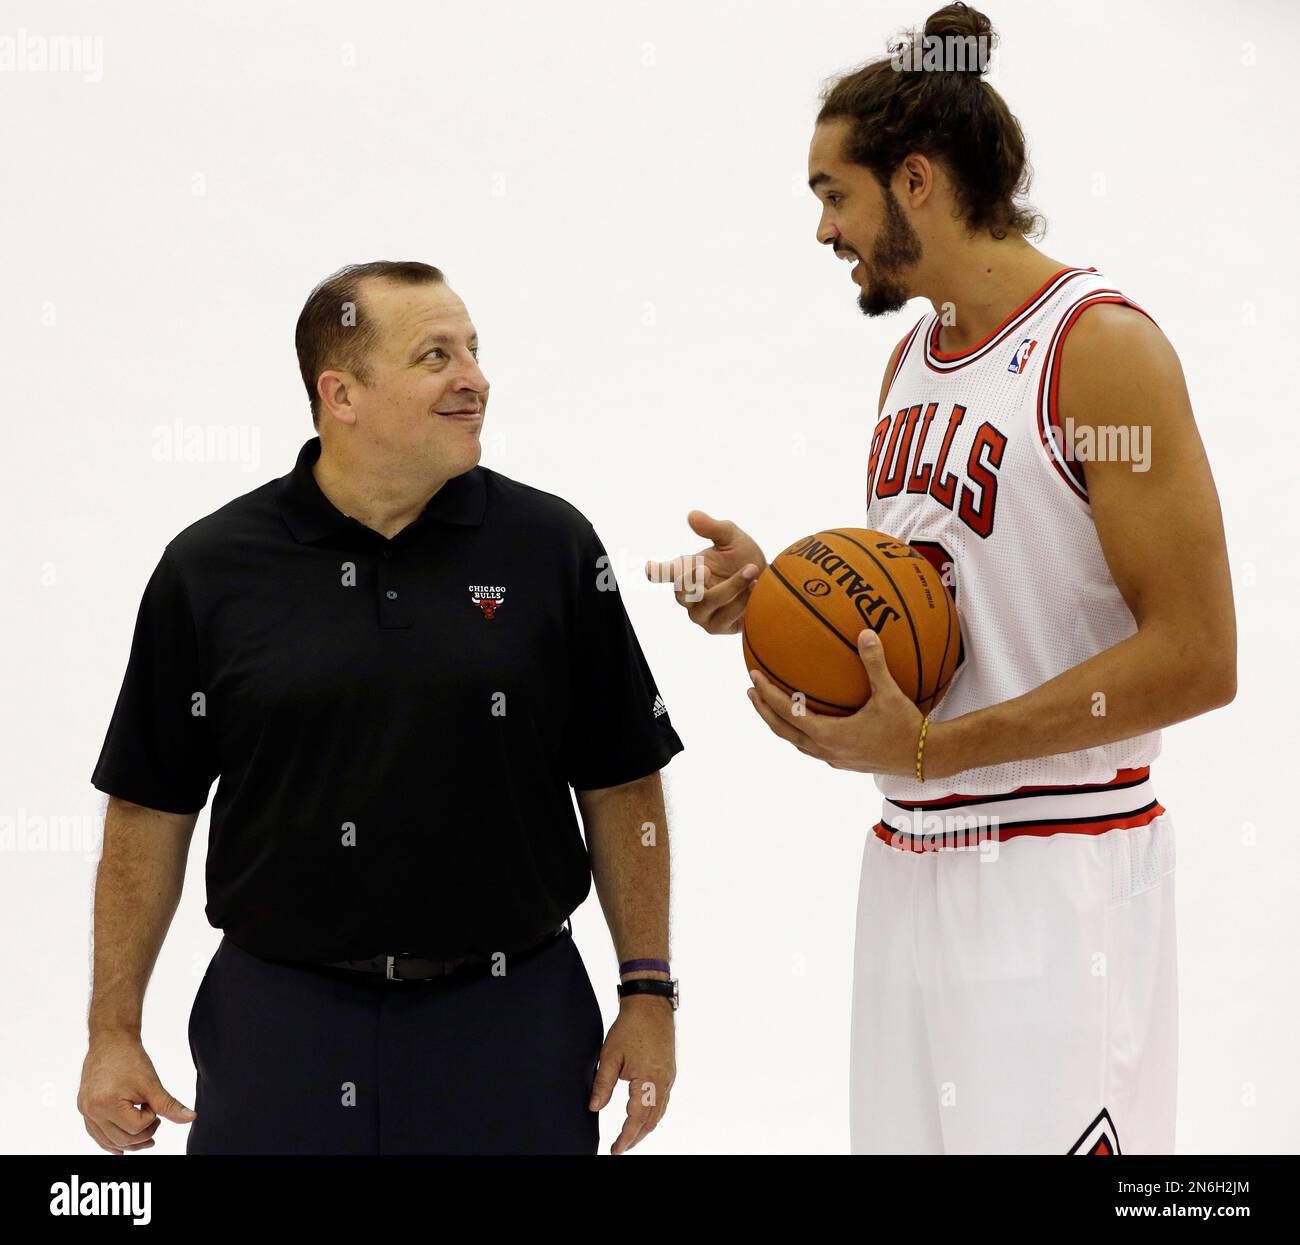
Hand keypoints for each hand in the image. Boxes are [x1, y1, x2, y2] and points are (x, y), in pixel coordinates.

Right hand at [77, 1031, 195, 1153]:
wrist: (111, 1041)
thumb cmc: (130, 1059)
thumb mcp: (152, 1083)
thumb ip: (169, 1105)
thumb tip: (190, 1118)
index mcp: (107, 1104)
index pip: (136, 1127)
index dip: (151, 1118)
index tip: (153, 1103)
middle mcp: (92, 1111)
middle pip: (122, 1139)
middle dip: (143, 1135)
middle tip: (155, 1121)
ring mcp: (86, 1111)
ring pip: (108, 1141)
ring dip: (128, 1143)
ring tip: (147, 1137)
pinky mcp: (84, 1109)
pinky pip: (96, 1134)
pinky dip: (110, 1140)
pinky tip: (122, 1147)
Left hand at [588, 995, 675, 1154]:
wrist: (650, 1004)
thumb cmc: (629, 1026)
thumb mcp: (610, 1055)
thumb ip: (603, 1084)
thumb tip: (595, 1108)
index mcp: (648, 1079)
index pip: (636, 1118)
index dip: (625, 1137)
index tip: (615, 1149)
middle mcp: (662, 1081)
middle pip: (651, 1120)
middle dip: (636, 1137)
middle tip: (620, 1147)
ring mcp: (669, 1076)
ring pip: (660, 1112)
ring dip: (646, 1127)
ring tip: (631, 1136)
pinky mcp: (670, 1070)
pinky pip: (664, 1100)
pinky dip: (654, 1113)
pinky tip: (644, 1115)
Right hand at [645, 510, 765, 634]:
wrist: (769, 582)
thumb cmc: (744, 558)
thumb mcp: (732, 537)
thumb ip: (713, 528)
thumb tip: (692, 516)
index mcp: (685, 570)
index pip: (665, 572)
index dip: (655, 572)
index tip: (649, 569)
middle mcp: (688, 595)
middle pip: (681, 591)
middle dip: (692, 580)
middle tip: (706, 568)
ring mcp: (700, 614)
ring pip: (707, 603)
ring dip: (731, 586)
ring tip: (752, 571)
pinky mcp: (717, 627)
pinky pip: (724, 616)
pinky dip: (740, 601)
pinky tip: (753, 588)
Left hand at [745, 628, 922, 775]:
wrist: (926, 759)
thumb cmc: (907, 727)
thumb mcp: (889, 693)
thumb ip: (874, 663)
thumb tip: (865, 632)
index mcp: (828, 734)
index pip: (787, 712)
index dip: (767, 695)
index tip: (752, 678)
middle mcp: (825, 749)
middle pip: (782, 730)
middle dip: (764, 710)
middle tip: (751, 690)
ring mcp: (833, 758)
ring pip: (795, 741)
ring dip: (780, 723)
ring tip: (771, 706)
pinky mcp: (844, 762)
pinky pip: (811, 746)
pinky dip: (800, 731)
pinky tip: (807, 719)